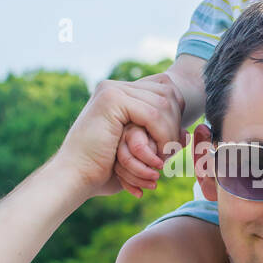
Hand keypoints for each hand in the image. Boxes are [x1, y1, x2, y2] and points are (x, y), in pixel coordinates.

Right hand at [54, 76, 185, 199]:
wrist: (74, 177)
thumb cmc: (103, 171)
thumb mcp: (136, 152)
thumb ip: (158, 137)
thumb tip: (187, 133)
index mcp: (118, 93)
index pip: (163, 88)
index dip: (175, 113)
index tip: (172, 142)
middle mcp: (115, 86)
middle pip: (168, 91)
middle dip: (175, 122)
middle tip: (170, 152)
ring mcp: (112, 89)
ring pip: (164, 103)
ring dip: (169, 134)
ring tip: (162, 159)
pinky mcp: (112, 99)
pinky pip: (153, 113)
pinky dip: (162, 135)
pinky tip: (157, 156)